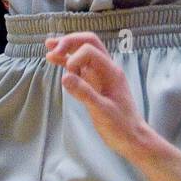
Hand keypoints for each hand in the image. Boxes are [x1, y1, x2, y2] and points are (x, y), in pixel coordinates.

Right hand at [45, 32, 146, 158]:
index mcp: (111, 71)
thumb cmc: (121, 126)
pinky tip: (55, 60)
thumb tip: (64, 77)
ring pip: (83, 53)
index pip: (90, 51)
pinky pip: (80, 67)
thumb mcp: (102, 111)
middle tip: (52, 47)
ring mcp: (100, 76)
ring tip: (48, 45)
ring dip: (67, 48)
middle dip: (70, 41)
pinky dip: (67, 62)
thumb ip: (85, 93)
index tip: (68, 74)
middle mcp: (106, 69)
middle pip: (88, 43)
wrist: (132, 138)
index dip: (75, 58)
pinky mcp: (94, 84)